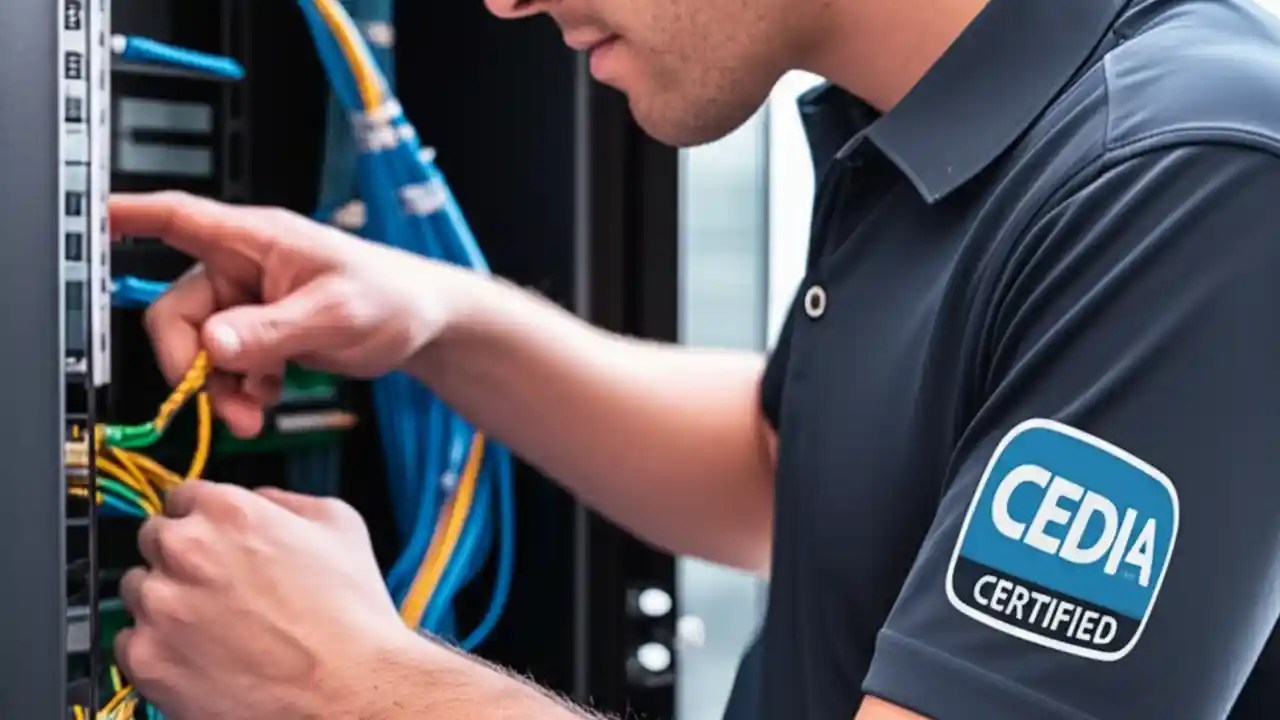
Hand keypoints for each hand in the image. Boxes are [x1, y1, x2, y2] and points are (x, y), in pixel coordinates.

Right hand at [109, 191, 474, 437]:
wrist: (423, 324)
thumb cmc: (392, 296)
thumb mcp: (335, 314)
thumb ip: (274, 331)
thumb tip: (215, 345)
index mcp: (256, 241)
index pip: (178, 219)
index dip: (130, 219)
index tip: (93, 224)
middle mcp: (243, 269)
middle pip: (178, 313)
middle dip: (192, 365)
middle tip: (226, 404)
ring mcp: (250, 304)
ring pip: (200, 349)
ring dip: (218, 388)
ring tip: (254, 415)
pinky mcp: (262, 335)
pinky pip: (226, 367)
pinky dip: (240, 390)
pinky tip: (268, 399)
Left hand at [115, 481, 418, 718]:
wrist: (350, 689)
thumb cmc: (351, 616)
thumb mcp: (340, 526)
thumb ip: (286, 500)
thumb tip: (261, 501)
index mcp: (229, 511)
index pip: (182, 496)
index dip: (201, 518)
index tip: (211, 538)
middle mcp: (186, 551)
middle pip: (153, 538)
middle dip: (182, 557)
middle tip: (220, 586)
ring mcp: (160, 606)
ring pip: (138, 590)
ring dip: (167, 600)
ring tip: (216, 625)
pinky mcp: (147, 659)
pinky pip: (129, 641)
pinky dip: (158, 647)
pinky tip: (203, 654)